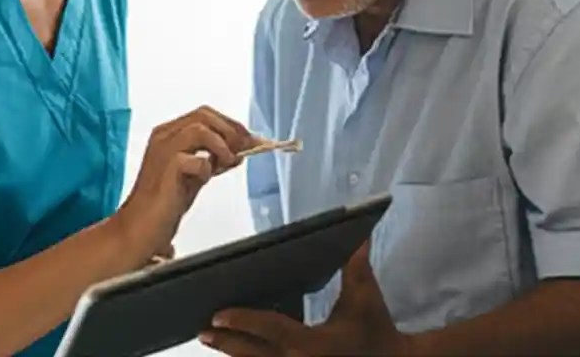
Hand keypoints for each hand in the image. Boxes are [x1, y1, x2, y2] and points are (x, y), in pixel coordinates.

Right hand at [116, 106, 253, 260]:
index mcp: (168, 134)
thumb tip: (240, 150)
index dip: (231, 125)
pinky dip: (207, 167)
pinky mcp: (166, 168)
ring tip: (226, 162)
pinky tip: (205, 179)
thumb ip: (214, 160)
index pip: (205, 115)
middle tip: (244, 149)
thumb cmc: (164, 203)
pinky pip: (195, 158)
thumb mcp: (195, 175)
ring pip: (200, 129)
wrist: (140, 229)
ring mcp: (163, 150)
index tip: (250, 139)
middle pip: (204, 115)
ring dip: (221, 145)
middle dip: (230, 131)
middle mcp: (163, 136)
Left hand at [200, 243, 409, 355]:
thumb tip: (358, 234)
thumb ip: (356, 266)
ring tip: (211, 337)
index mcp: (312, 344)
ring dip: (233, 354)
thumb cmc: (377, 329)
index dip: (242, 321)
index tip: (218, 313)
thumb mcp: (365, 297)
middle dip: (226, 342)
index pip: (269, 330)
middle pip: (252, 355)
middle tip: (203, 328)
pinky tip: (237, 352)